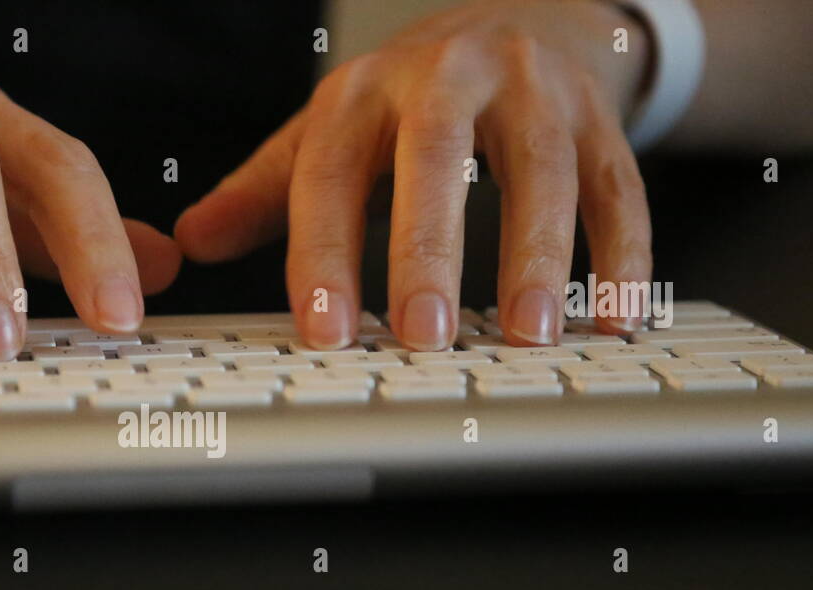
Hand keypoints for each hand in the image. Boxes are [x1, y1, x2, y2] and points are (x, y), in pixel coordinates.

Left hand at [175, 0, 651, 350]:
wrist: (513, 22)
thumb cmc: (405, 102)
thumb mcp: (326, 135)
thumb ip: (264, 192)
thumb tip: (190, 241)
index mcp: (362, 93)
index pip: (331, 176)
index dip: (325, 255)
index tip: (325, 330)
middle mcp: (447, 79)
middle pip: (435, 161)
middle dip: (428, 250)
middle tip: (423, 334)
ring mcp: (532, 92)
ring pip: (540, 172)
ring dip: (537, 256)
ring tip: (527, 334)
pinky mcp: (599, 118)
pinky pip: (618, 185)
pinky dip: (622, 252)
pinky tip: (616, 314)